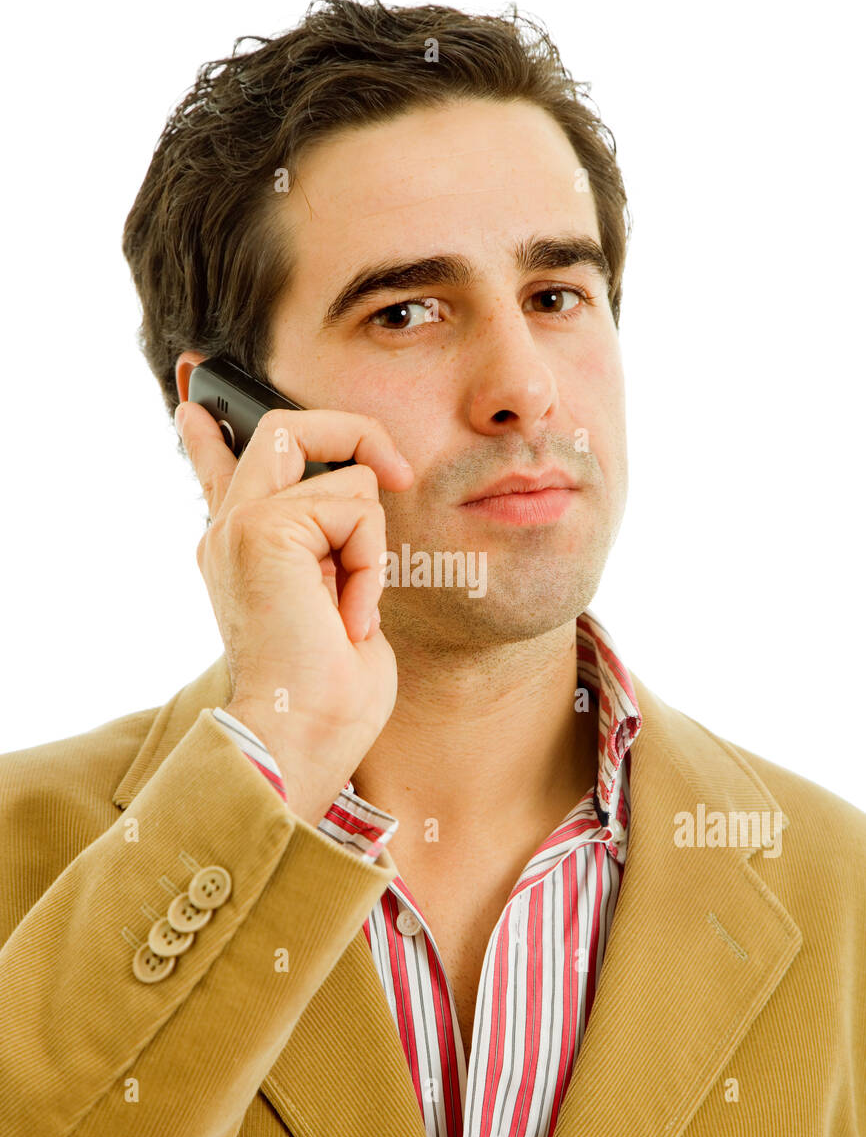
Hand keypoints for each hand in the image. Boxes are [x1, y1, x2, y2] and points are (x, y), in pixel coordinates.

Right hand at [176, 399, 412, 820]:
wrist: (302, 735)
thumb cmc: (328, 692)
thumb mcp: (335, 605)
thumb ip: (330, 550)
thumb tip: (355, 505)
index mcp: (238, 550)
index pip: (218, 468)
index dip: (213, 430)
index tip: (195, 400)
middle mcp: (229, 532)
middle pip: (284, 429)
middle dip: (353, 433)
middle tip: (398, 473)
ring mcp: (240, 526)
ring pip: (345, 477)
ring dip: (371, 548)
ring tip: (348, 611)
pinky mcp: (262, 530)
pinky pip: (355, 507)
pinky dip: (370, 564)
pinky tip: (348, 616)